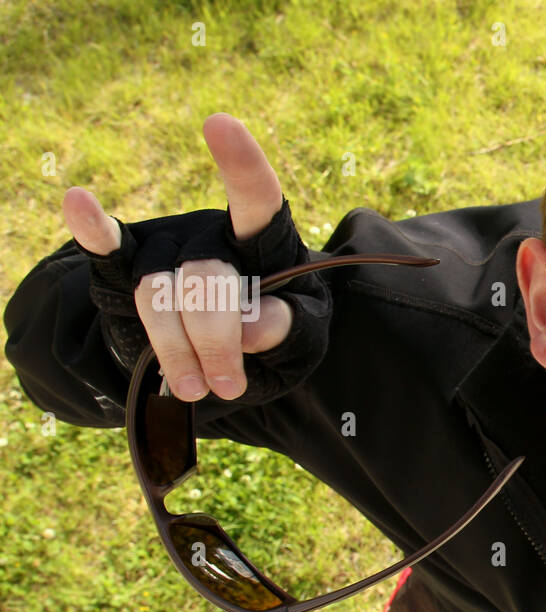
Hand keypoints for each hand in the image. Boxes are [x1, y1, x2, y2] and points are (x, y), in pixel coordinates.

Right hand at [61, 113, 294, 400]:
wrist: (226, 360)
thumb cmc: (276, 338)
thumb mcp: (303, 342)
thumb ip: (289, 330)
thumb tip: (256, 324)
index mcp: (266, 241)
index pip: (258, 200)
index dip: (242, 165)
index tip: (219, 124)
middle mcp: (212, 234)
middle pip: (205, 277)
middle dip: (215, 339)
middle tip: (227, 385)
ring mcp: (167, 248)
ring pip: (158, 294)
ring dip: (175, 349)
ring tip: (196, 389)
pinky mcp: (128, 270)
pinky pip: (109, 249)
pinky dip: (94, 230)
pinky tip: (79, 202)